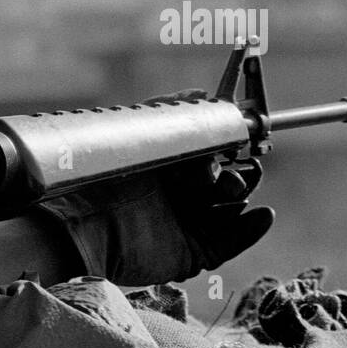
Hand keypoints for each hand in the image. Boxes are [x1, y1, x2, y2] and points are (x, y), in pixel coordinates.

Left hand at [32, 90, 274, 285]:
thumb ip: (165, 113)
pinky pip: (229, 244)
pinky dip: (249, 231)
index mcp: (166, 171)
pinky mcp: (189, 254)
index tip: (244, 140)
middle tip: (241, 168)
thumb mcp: (133, 137)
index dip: (228, 151)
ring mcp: (184, 227)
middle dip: (239, 175)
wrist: (84, 226)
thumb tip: (200, 93)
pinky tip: (262, 215)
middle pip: (224, 186)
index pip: (209, 160)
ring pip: (230, 213)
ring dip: (244, 198)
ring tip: (239, 188)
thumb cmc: (103, 180)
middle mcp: (176, 199)